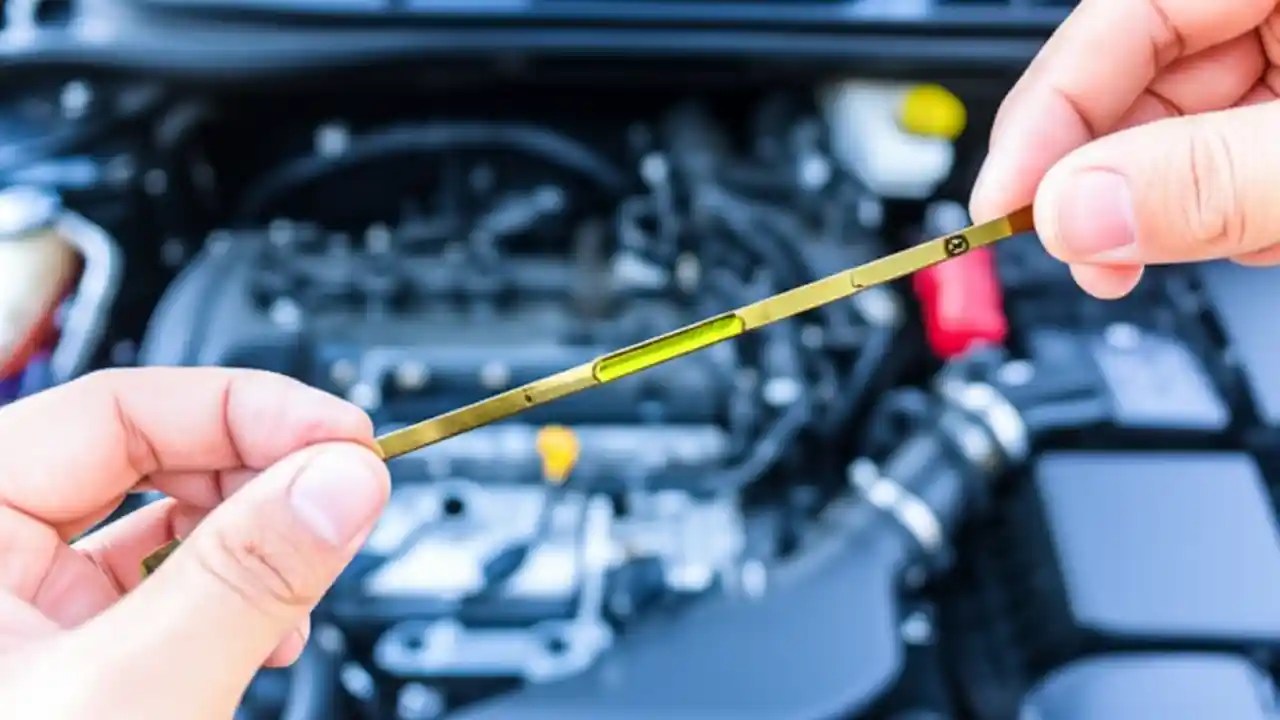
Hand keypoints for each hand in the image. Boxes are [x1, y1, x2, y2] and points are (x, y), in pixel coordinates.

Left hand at [0, 368, 389, 718]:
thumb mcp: (131, 690)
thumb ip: (240, 579)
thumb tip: (340, 480)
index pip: (116, 408)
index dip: (248, 412)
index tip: (344, 439)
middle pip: (146, 461)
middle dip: (260, 483)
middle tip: (343, 499)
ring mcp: (24, 617)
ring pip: (161, 532)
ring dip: (256, 548)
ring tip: (307, 585)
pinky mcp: (66, 670)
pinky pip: (159, 600)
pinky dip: (231, 607)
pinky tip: (271, 634)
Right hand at [971, 0, 1279, 297]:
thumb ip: (1207, 177)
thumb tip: (1073, 211)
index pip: (1124, 16)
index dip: (1048, 112)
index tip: (1001, 204)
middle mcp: (1271, 6)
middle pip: (1140, 83)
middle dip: (1117, 181)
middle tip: (1087, 254)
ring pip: (1182, 132)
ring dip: (1186, 205)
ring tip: (1240, 237)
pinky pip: (1229, 158)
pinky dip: (1233, 208)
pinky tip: (1267, 228)